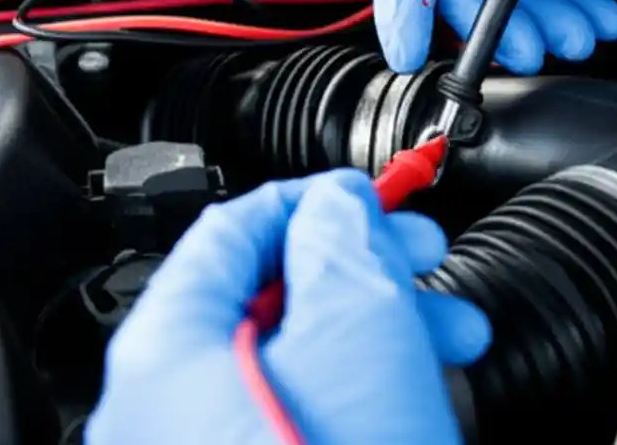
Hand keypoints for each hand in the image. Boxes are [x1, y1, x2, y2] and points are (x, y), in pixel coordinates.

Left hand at [85, 169, 490, 444]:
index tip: (368, 195)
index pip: (229, 233)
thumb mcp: (354, 326)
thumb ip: (339, 240)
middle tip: (425, 262)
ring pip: (291, 366)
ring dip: (376, 333)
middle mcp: (164, 413)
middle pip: (266, 301)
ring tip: (451, 336)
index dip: (310, 199)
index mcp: (164, 353)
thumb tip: (335, 204)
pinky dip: (357, 397)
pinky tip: (417, 396)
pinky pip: (296, 423)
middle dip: (362, 270)